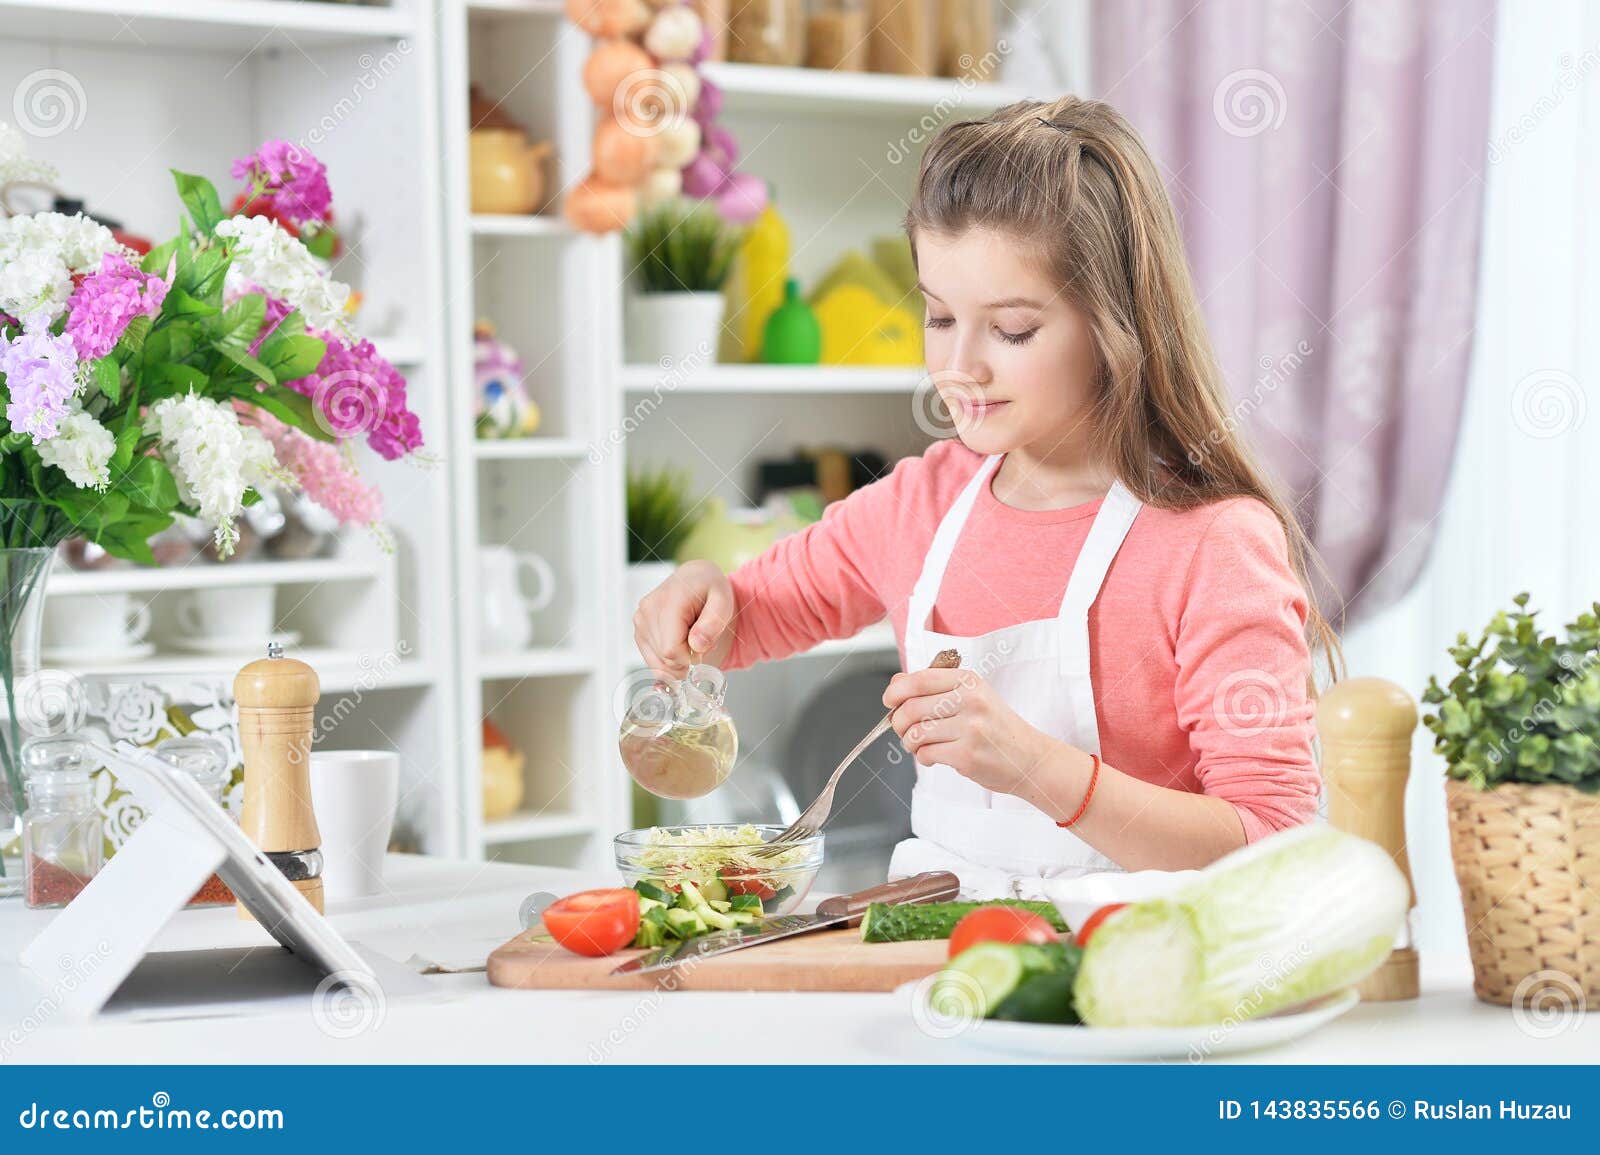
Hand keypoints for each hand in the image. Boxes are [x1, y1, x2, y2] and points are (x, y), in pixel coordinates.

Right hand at [633, 559, 735, 675]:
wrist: (694, 579)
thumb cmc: (709, 588)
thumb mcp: (723, 600)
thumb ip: (714, 623)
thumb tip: (697, 645)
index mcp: (668, 602)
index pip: (671, 650)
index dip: (691, 657)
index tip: (704, 644)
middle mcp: (648, 611)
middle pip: (665, 658)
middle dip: (687, 657)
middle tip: (699, 637)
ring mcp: (640, 622)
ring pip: (658, 663)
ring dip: (679, 659)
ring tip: (689, 636)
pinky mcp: (638, 631)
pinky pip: (653, 662)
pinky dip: (669, 660)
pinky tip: (678, 642)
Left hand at [882, 667, 1054, 796]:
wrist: (1029, 758)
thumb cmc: (997, 727)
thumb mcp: (973, 696)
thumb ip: (936, 687)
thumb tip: (896, 682)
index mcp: (969, 681)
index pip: (920, 679)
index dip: (896, 691)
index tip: (889, 701)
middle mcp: (970, 701)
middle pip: (911, 708)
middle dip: (898, 723)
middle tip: (903, 730)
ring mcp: (970, 729)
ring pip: (915, 734)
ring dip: (910, 743)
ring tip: (921, 745)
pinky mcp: (967, 755)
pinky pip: (926, 754)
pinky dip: (924, 757)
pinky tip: (936, 756)